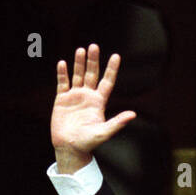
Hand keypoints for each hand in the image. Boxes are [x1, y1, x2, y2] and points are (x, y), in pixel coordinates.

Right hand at [51, 45, 135, 174]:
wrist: (70, 148)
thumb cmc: (88, 142)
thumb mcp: (105, 132)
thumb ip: (118, 122)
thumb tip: (133, 114)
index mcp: (99, 102)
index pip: (107, 82)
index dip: (111, 69)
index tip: (116, 56)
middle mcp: (88, 96)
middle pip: (92, 74)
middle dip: (93, 61)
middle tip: (94, 46)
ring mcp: (75, 96)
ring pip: (78, 75)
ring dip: (79, 63)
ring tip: (80, 50)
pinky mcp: (62, 99)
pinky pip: (62, 83)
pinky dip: (62, 74)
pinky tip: (63, 64)